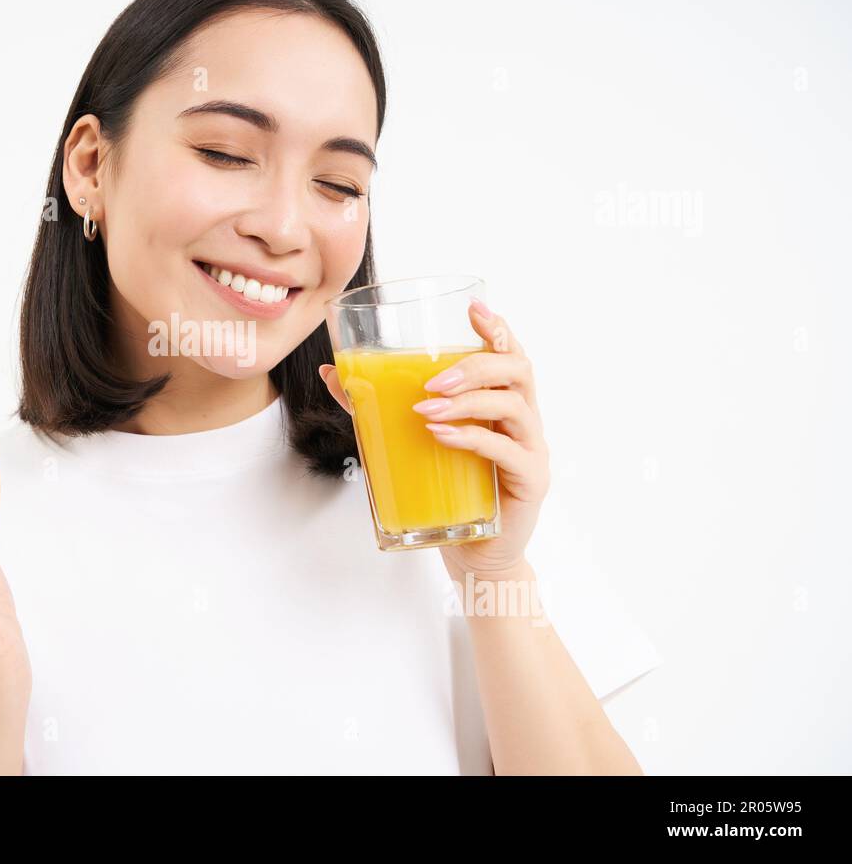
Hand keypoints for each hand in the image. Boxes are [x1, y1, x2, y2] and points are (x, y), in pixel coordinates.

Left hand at [318, 296, 549, 581]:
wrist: (475, 555)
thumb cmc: (447, 491)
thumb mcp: (410, 441)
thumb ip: (378, 408)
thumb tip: (333, 373)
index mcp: (502, 403)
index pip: (509, 354)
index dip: (496, 328)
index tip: (472, 308)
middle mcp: (524, 421)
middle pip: (517, 372)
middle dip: (474, 366)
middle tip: (431, 380)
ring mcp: (531, 450)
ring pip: (513, 406)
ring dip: (467, 401)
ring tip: (426, 408)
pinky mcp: (530, 482)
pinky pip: (508, 451)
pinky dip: (472, 438)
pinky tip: (441, 436)